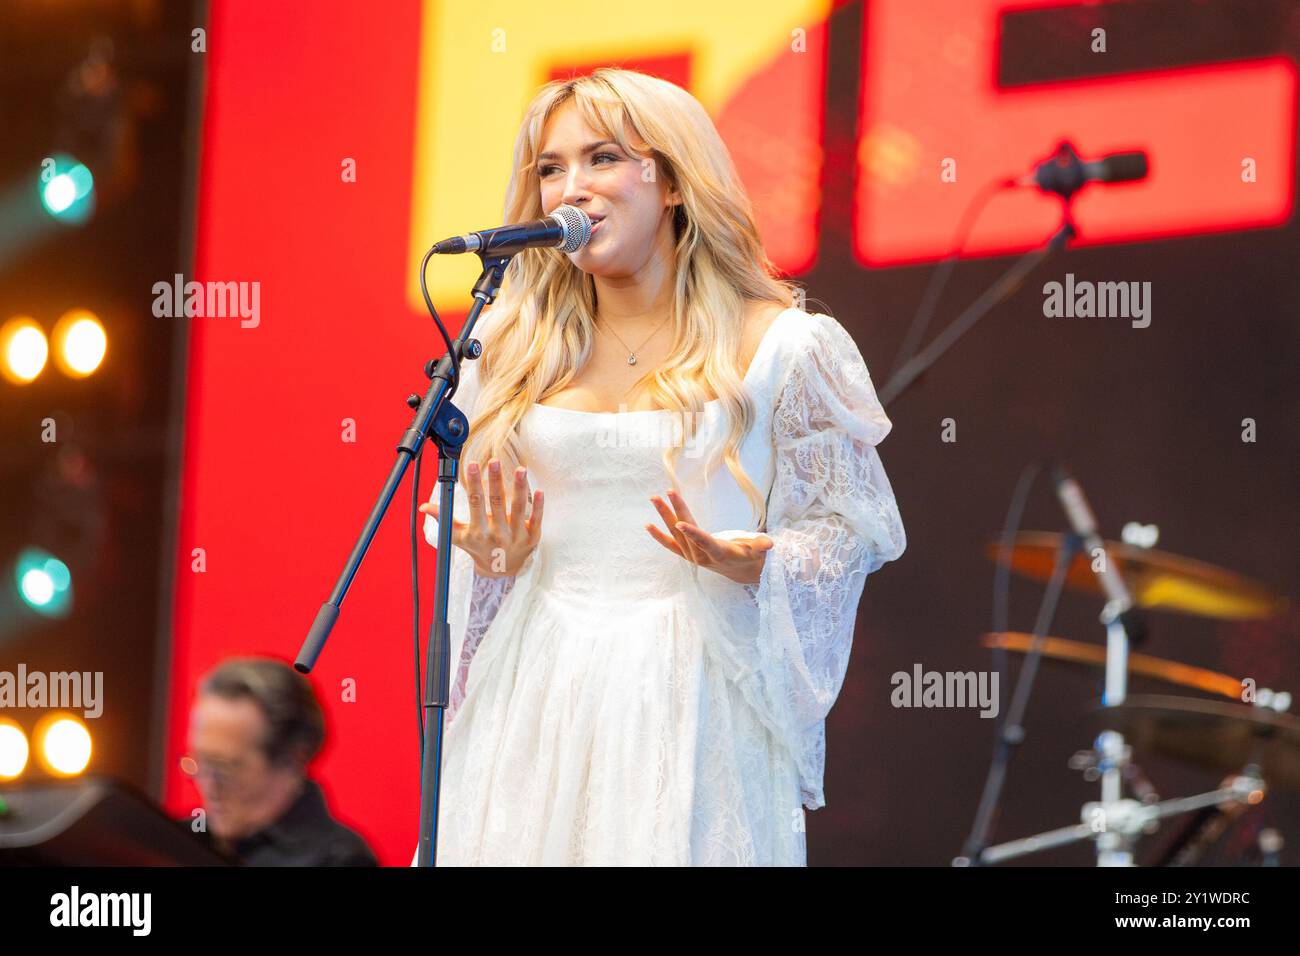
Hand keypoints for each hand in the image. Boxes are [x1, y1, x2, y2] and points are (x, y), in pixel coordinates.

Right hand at [419, 458, 543, 577]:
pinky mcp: (533, 537)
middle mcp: (498, 534)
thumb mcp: (459, 537)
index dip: (474, 484)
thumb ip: (444, 520)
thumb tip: (423, 507)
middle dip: (495, 481)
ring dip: (519, 488)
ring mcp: (517, 536)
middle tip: (494, 460)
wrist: (502, 570)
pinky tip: (539, 490)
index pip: (476, 504)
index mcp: (479, 532)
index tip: (471, 464)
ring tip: (520, 469)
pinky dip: (538, 506)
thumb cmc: (479, 548)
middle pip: (497, 503)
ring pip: (519, 509)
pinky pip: (537, 519)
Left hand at [645, 488, 772, 584]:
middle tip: (666, 493)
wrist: (740, 572)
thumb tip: (769, 544)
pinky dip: (659, 536)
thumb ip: (761, 546)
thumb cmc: (750, 556)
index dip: (693, 533)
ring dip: (665, 516)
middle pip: (686, 533)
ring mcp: (693, 557)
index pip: (704, 542)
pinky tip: (648, 525)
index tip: (680, 523)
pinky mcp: (688, 555)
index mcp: (719, 553)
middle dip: (675, 512)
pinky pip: (671, 545)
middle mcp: (702, 556)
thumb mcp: (758, 551)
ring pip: (676, 536)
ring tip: (654, 499)